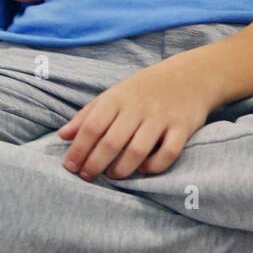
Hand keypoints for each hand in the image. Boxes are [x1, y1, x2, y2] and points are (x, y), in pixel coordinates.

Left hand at [57, 56, 214, 181]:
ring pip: (137, 150)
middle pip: (112, 141)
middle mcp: (139, 107)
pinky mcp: (183, 127)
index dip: (78, 149)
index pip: (92, 126)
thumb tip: (62, 135)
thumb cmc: (144, 89)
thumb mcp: (114, 94)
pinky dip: (154, 166)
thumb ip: (88, 114)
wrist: (190, 76)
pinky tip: (143, 169)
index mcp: (118, 97)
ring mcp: (162, 117)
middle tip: (87, 176)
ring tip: (112, 175)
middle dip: (95, 164)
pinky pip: (168, 153)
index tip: (70, 167)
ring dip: (121, 169)